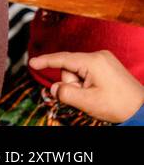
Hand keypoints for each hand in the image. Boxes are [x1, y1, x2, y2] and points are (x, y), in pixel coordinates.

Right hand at [28, 50, 143, 123]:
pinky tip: (97, 92)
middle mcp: (99, 55)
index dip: (45, 61)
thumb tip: (54, 88)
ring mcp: (105, 59)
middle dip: (72, 83)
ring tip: (95, 96)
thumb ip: (65, 93)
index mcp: (93, 61)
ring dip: (80, 85)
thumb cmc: (118, 105)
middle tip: (85, 97)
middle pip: (70, 68)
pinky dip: (86, 82)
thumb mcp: (87, 102)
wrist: (142, 109)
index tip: (31, 63)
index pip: (62, 59)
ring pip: (78, 71)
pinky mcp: (108, 65)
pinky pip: (87, 71)